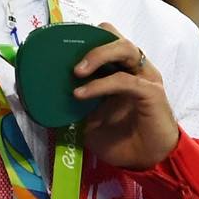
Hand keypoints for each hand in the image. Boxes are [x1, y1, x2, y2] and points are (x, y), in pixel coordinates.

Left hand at [72, 23, 179, 170]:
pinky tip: (82, 95)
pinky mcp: (151, 92)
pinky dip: (101, 85)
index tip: (58, 48)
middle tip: (69, 63)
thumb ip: (76, 103)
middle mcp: (133, 68)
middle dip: (89, 42)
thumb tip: (46, 96)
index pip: (104, 39)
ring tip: (77, 72)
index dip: (83, 39)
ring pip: (124, 48)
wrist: (146, 162)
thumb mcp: (89, 119)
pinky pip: (125, 80)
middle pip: (114, 37)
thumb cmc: (120, 139)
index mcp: (119, 69)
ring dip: (97, 55)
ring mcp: (144, 77)